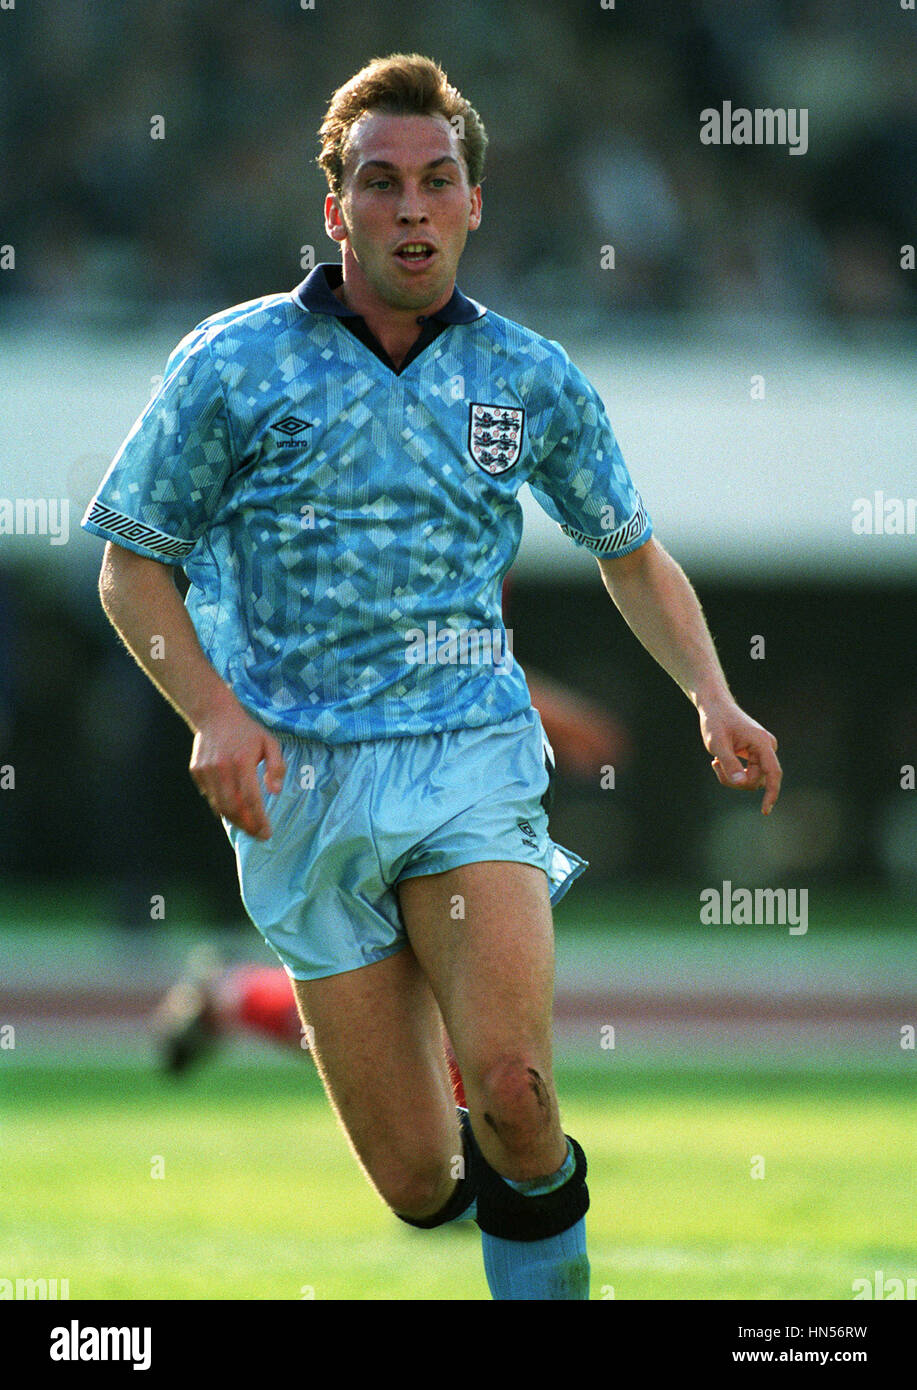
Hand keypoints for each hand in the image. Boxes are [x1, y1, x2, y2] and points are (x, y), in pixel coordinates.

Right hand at [189, 701, 286, 839]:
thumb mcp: (270, 743)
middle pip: (233, 808)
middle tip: (258, 834)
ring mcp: (206, 770)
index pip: (251, 799)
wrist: (215, 715)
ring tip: (248, 826)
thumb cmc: (247, 731)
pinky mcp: (196, 771)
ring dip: (234, 820)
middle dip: (247, 826)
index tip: (267, 833)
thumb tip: (275, 791)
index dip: (259, 820)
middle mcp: (222, 768)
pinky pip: (210, 796)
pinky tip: (233, 808)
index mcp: (242, 761)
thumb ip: (277, 766)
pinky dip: (221, 806)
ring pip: (219, 806)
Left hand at [699, 700, 781, 815]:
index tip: (765, 811)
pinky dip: (733, 773)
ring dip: (732, 777)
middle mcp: (768, 747)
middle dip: (735, 780)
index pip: (773, 773)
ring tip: (716, 761)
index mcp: (762, 743)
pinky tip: (719, 761)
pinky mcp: (756, 755)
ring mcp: (763, 751)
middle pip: (757, 780)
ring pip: (751, 779)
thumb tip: (742, 784)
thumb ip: (730, 764)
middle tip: (715, 765)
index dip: (771, 794)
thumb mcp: (717, 744)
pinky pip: (748, 774)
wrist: (715, 707)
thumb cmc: (715, 722)